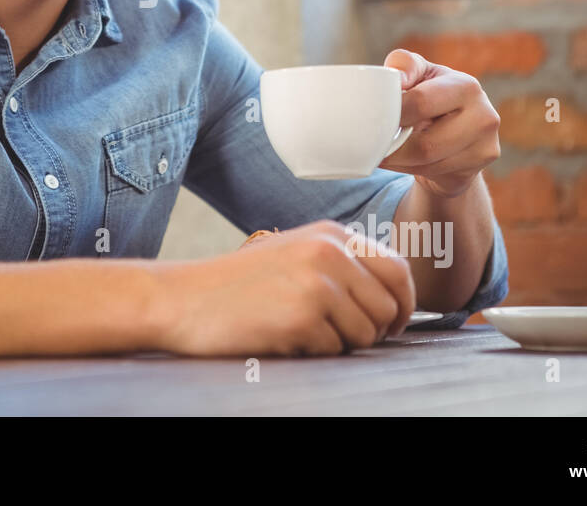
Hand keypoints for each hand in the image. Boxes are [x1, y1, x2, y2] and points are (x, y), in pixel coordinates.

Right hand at [156, 221, 415, 356]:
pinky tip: (282, 336)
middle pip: (390, 304)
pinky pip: (335, 350)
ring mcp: (318, 283)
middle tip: (352, 337)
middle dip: (379, 328)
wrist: (182, 298)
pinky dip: (314, 351)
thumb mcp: (292, 253)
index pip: (398, 269)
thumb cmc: (236, 284)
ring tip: (301, 331)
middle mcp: (330, 252)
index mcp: (330, 234)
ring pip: (367, 333)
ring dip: (341, 343)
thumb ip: (338, 262)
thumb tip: (391, 296)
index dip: (404, 303)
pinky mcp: (304, 316)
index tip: (394, 323)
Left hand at [380, 48, 500, 197]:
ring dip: (398, 159)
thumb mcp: (420, 73)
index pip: (420, 103)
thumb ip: (405, 65)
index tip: (373, 117)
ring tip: (384, 150)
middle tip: (373, 141)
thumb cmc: (432, 96)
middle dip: (393, 144)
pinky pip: (434, 172)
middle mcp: (484, 115)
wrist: (456, 132)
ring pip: (427, 161)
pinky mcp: (477, 167)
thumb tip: (396, 77)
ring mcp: (485, 145)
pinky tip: (403, 159)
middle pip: (425, 143)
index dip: (392, 113)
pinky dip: (410, 168)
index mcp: (466, 86)